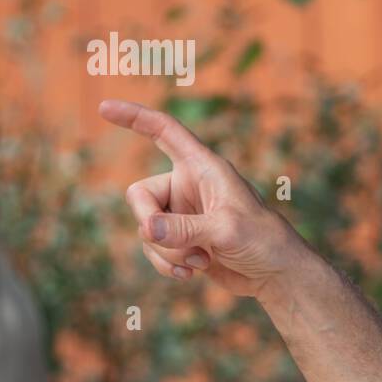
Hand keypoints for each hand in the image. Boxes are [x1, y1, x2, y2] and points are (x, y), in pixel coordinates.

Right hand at [99, 99, 307, 298]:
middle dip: (151, 225)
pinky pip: (154, 249)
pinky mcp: (182, 240)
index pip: (165, 132)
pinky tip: (193, 274)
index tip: (105, 107)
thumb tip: (147, 229)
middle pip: (139, 196)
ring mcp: (183, 214)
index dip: (135, 117)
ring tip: (201, 261)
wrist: (276, 274)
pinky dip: (167, 264)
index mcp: (203, 167)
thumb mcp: (226, 230)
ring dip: (167, 252)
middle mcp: (188, 186)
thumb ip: (185, 228)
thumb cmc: (263, 240)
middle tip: (183, 244)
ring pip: (146, 229)